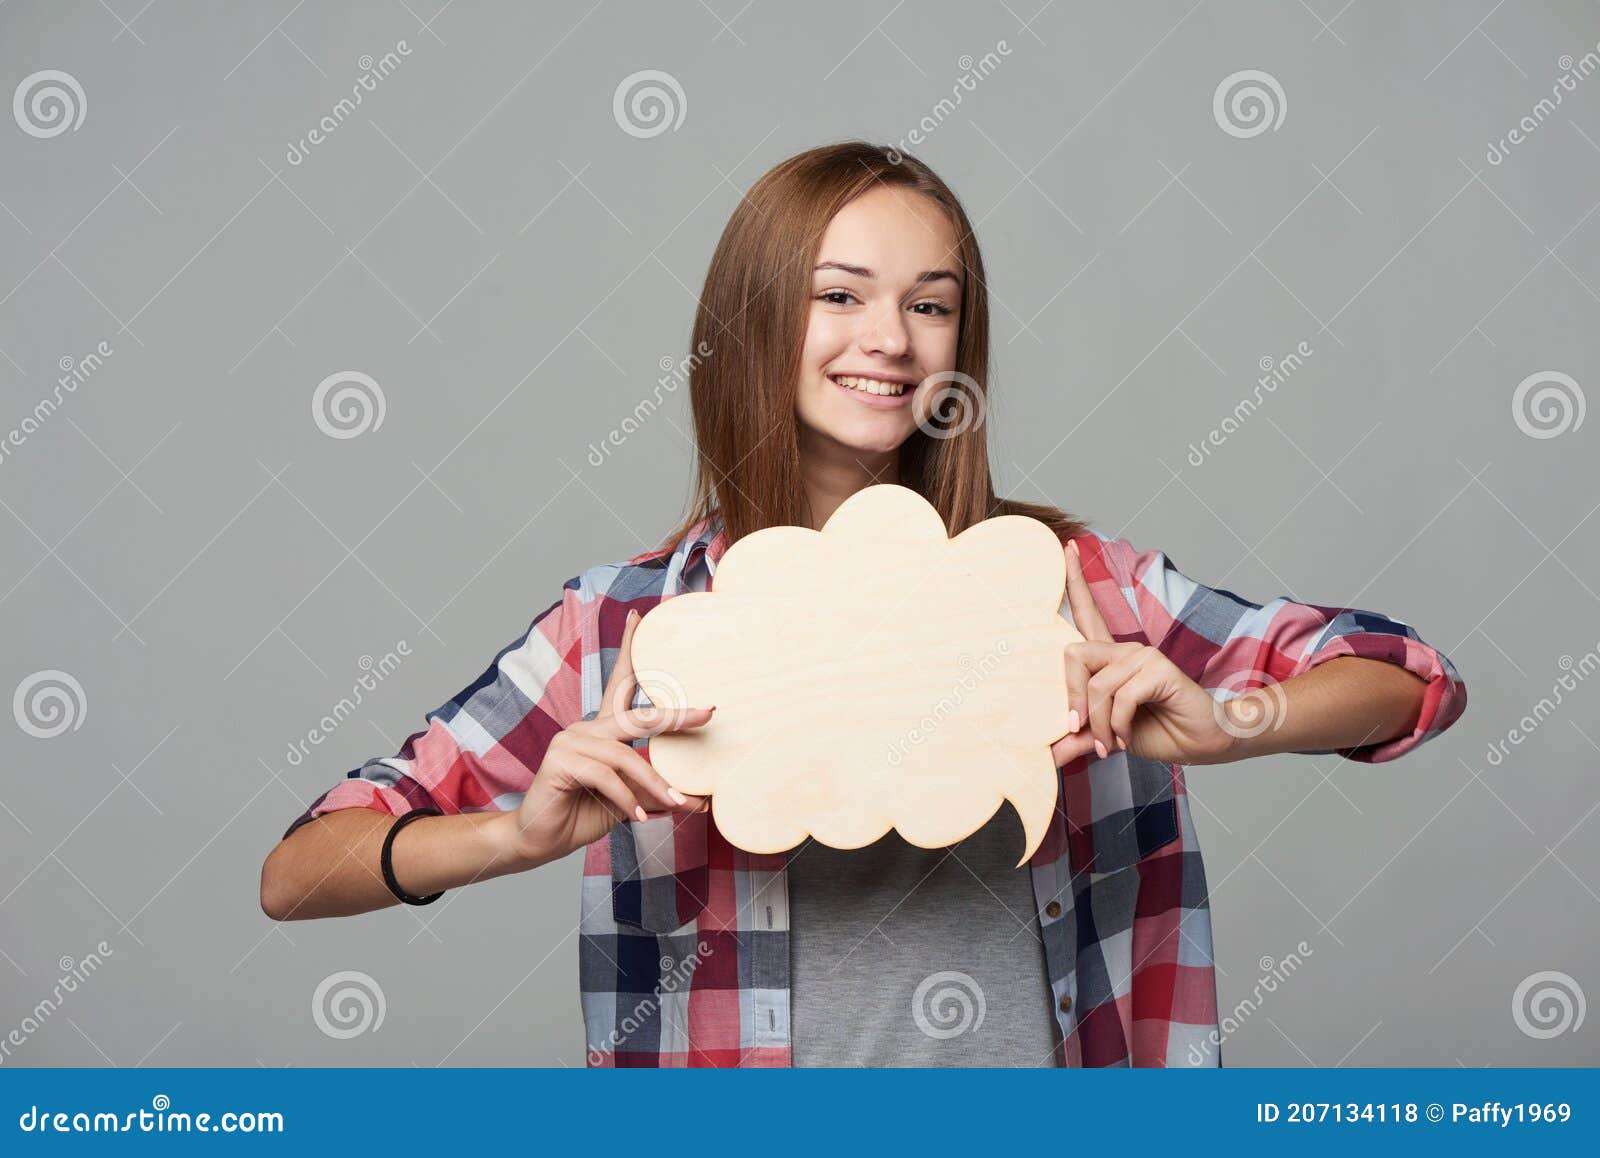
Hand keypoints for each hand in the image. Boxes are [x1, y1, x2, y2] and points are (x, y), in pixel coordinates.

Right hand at [504, 608, 713, 866]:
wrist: (540, 840)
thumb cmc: (582, 815)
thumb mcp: (630, 803)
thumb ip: (659, 796)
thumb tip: (702, 801)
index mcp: (601, 731)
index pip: (618, 682)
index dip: (628, 648)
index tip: (637, 616)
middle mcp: (585, 729)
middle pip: (636, 716)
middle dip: (675, 716)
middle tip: (707, 713)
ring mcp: (569, 741)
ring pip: (624, 756)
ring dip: (653, 783)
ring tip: (674, 804)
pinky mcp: (559, 761)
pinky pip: (605, 776)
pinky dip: (626, 798)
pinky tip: (636, 817)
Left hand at [1049, 539, 1238, 766]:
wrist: (1202, 742)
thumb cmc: (1157, 731)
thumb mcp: (1107, 735)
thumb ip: (1081, 737)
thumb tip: (1049, 754)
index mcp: (1111, 658)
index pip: (1088, 611)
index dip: (1075, 580)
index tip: (1066, 546)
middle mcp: (1125, 650)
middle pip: (1073, 655)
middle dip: (1071, 698)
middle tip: (1078, 729)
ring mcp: (1144, 656)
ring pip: (1097, 684)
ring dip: (1098, 724)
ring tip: (1110, 744)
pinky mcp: (1160, 670)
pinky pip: (1121, 697)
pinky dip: (1117, 726)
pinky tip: (1127, 738)